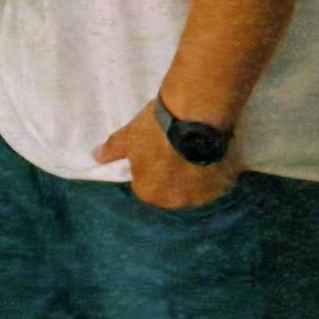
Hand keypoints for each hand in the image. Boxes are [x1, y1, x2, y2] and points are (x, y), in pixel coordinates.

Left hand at [106, 96, 239, 206]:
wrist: (196, 116)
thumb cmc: (156, 128)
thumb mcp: (128, 136)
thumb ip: (112, 150)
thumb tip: (96, 157)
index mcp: (149, 192)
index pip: (146, 185)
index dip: (151, 168)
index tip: (157, 151)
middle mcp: (175, 202)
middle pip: (171, 191)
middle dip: (173, 176)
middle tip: (176, 150)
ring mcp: (201, 196)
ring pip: (195, 188)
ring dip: (195, 176)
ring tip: (197, 150)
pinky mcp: (222, 186)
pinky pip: (215, 182)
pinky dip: (213, 172)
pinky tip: (212, 153)